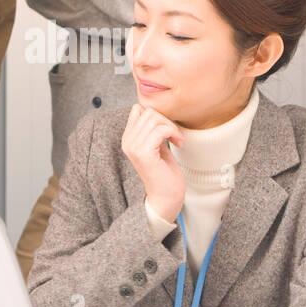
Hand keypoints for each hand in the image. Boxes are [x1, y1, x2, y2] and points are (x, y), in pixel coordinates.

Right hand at [121, 104, 184, 222]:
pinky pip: (160, 130)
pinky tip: (178, 143)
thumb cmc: (164, 172)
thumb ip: (152, 129)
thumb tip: (157, 110)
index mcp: (128, 138)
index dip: (157, 115)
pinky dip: (173, 133)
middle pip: (149, 112)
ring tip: (177, 140)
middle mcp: (127, 141)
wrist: (166, 196)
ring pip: (155, 119)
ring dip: (172, 127)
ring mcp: (133, 147)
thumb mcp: (157, 145)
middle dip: (167, 120)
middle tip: (176, 136)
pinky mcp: (143, 153)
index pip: (139, 109)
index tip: (168, 130)